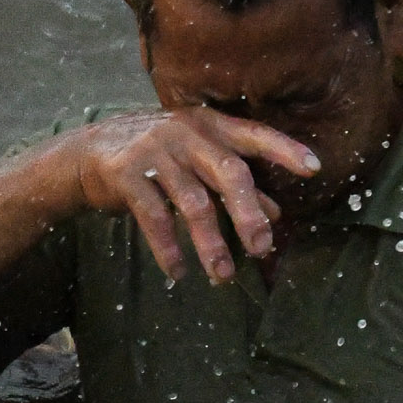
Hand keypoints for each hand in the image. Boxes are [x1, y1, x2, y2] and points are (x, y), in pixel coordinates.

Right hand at [65, 109, 320, 284]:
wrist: (88, 153)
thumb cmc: (156, 159)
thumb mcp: (197, 164)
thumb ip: (235, 184)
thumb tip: (277, 213)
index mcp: (210, 126)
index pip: (255, 136)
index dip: (285, 150)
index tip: (315, 168)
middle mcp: (187, 133)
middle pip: (228, 172)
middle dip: (248, 213)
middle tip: (262, 248)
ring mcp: (155, 151)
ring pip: (193, 202)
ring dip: (210, 243)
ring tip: (222, 276)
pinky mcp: (126, 173)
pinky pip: (154, 217)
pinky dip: (168, 249)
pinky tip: (178, 272)